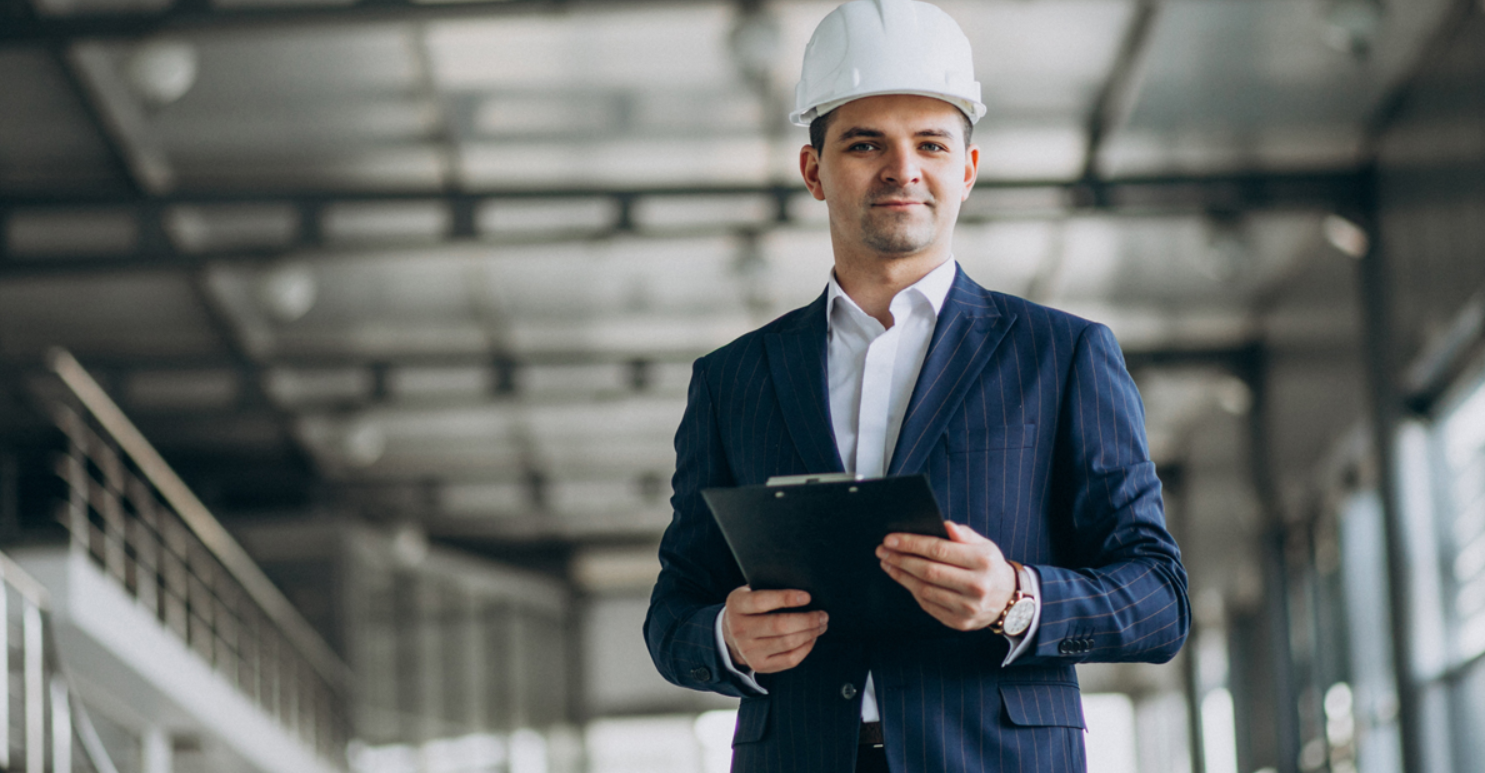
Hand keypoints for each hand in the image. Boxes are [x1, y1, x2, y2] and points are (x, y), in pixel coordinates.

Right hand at [722, 586, 828, 673]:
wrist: (732, 632)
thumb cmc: (751, 607)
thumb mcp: (751, 591)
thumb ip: (770, 588)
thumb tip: (803, 593)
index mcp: (736, 605)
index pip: (761, 601)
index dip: (786, 598)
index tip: (808, 597)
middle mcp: (739, 629)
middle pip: (779, 626)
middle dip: (807, 620)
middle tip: (823, 615)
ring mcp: (748, 650)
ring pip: (788, 643)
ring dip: (811, 633)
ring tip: (821, 625)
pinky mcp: (759, 665)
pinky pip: (790, 659)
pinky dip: (806, 648)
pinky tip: (811, 638)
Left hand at [876, 521, 1017, 631]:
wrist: (1008, 599)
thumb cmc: (989, 566)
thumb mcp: (984, 545)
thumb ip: (963, 534)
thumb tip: (943, 526)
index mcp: (983, 561)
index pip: (939, 550)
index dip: (911, 544)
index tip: (890, 539)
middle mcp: (977, 585)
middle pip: (928, 571)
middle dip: (901, 559)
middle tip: (882, 551)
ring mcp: (969, 607)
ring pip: (925, 590)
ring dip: (901, 576)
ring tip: (888, 564)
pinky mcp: (960, 622)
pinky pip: (929, 606)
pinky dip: (913, 591)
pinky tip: (903, 579)